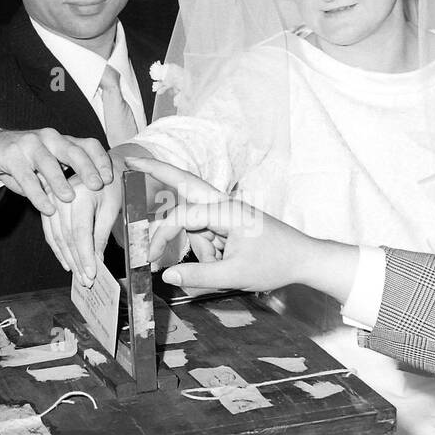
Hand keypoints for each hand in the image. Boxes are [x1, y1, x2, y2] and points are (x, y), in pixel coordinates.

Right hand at [0, 125, 111, 214]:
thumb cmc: (25, 162)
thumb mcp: (48, 168)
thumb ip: (66, 179)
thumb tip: (93, 204)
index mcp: (63, 141)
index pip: (88, 145)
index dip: (100, 160)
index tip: (109, 178)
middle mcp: (50, 138)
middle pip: (73, 150)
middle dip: (87, 168)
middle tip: (97, 186)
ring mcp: (30, 144)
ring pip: (48, 162)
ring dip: (59, 181)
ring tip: (69, 198)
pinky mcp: (11, 154)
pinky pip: (26, 176)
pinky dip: (37, 194)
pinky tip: (46, 208)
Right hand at [41, 169, 123, 282]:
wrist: (100, 165)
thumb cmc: (112, 185)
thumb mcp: (112, 208)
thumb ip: (102, 234)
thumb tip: (97, 261)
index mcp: (81, 193)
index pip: (81, 232)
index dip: (85, 256)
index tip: (92, 274)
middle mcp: (62, 195)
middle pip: (67, 237)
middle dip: (77, 261)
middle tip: (86, 280)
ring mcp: (52, 199)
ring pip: (56, 237)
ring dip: (67, 259)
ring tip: (78, 275)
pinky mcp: (48, 204)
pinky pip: (50, 231)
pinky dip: (58, 249)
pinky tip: (67, 262)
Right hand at [128, 155, 358, 300]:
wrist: (305, 260)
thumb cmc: (276, 263)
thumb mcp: (235, 276)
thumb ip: (198, 275)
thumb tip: (165, 275)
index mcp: (227, 210)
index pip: (184, 216)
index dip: (162, 237)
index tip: (149, 258)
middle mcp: (224, 204)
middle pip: (184, 183)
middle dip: (157, 171)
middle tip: (130, 159)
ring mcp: (226, 211)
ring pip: (194, 223)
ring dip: (199, 248)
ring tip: (225, 266)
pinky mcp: (229, 222)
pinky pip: (205, 234)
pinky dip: (208, 251)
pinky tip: (228, 263)